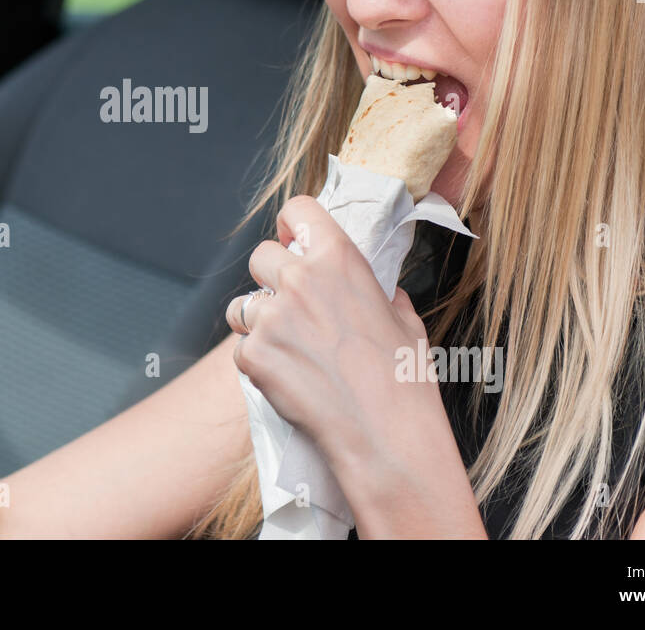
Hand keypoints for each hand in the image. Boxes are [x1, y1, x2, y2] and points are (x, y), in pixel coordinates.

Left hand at [225, 195, 482, 534]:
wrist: (386, 433)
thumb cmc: (404, 378)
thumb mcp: (404, 318)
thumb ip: (380, 293)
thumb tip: (376, 291)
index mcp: (339, 259)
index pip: (298, 210)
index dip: (292, 224)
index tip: (292, 239)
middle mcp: (300, 279)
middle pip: (259, 256)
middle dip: (270, 278)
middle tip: (290, 307)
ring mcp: (272, 316)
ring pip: (241, 304)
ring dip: (256, 321)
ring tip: (285, 347)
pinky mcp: (254, 354)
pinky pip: (242, 349)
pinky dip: (257, 363)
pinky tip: (285, 378)